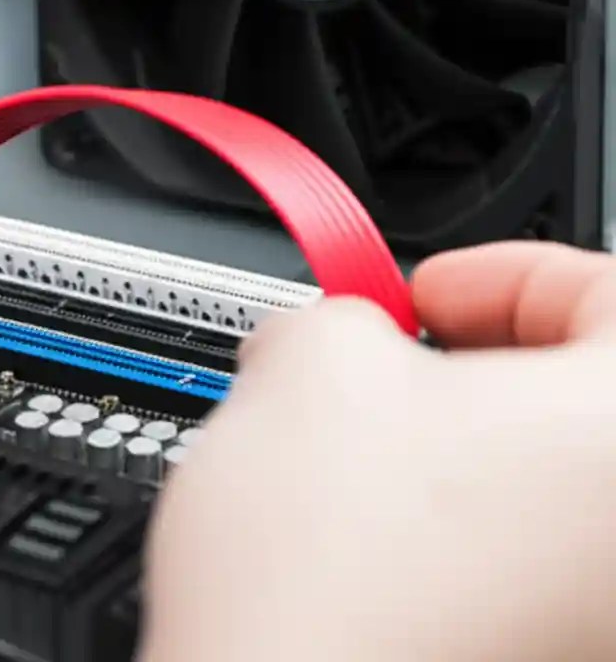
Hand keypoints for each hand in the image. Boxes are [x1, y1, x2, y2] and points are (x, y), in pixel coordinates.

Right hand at [141, 241, 615, 661]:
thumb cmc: (324, 585)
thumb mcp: (307, 366)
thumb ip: (345, 315)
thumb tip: (344, 335)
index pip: (605, 291)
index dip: (495, 277)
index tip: (423, 298)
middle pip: (578, 406)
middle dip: (471, 377)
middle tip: (384, 382)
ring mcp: (603, 617)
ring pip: (544, 499)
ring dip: (459, 467)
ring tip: (359, 479)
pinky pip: (524, 581)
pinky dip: (460, 551)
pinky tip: (372, 555)